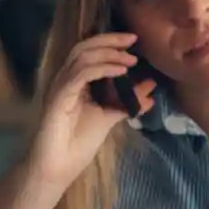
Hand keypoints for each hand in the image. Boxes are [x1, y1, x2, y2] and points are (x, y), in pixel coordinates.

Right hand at [23, 32, 156, 189]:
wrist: (58, 168)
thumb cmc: (77, 145)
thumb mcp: (109, 117)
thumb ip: (127, 101)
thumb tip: (150, 89)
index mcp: (74, 82)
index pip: (89, 52)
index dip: (110, 42)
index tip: (133, 41)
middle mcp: (64, 80)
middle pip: (84, 47)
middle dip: (110, 40)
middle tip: (132, 40)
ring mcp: (60, 87)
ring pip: (82, 56)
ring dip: (109, 54)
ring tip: (130, 60)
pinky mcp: (60, 97)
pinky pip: (81, 74)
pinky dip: (102, 69)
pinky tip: (121, 71)